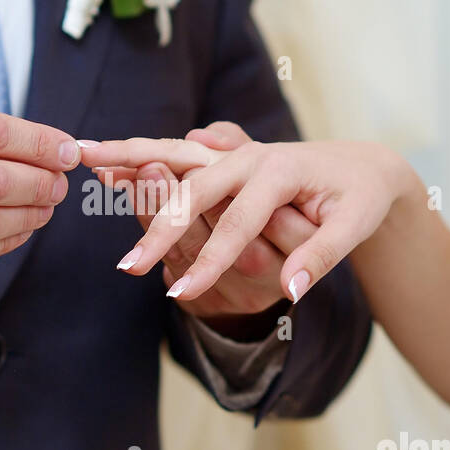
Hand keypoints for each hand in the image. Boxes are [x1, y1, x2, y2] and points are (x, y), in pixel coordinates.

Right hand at [80, 131, 409, 302]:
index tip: (182, 296)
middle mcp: (249, 155)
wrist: (362, 165)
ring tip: (86, 162)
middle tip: (127, 265)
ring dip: (128, 159)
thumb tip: (291, 291)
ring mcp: (232, 152)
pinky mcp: (221, 157)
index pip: (237, 223)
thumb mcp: (354, 226)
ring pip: (172, 154)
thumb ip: (321, 256)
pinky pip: (173, 154)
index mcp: (280, 170)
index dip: (210, 261)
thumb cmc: (360, 198)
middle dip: (157, 225)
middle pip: (192, 188)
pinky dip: (138, 155)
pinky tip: (104, 164)